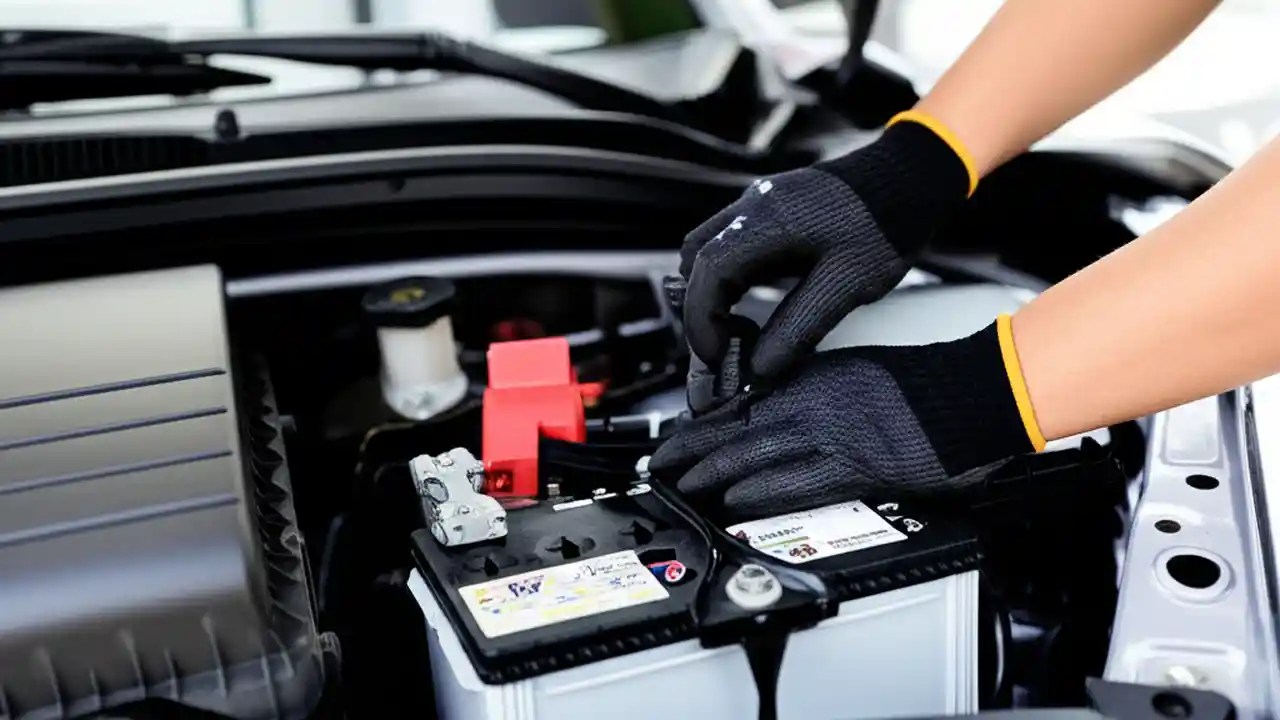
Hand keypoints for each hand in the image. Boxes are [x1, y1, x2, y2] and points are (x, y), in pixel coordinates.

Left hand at [650, 318, 1040, 520]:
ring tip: (679, 487)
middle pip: (736, 428)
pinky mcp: (856, 467)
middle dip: (691, 450)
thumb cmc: (922, 384)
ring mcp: (832, 434)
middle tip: (659, 467)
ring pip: (755, 454)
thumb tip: (774, 407)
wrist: (971, 394)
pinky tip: (733, 499)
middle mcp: (813, 402)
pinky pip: (798, 482)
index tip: (675, 437)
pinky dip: (762, 491)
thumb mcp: (852, 370)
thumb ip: (810, 387)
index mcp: (812, 377)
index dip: (701, 423)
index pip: (741, 401)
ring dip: (711, 473)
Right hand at [680, 118, 972, 379]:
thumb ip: (797, 329)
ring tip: (734, 329)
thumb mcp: (845, 287)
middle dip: (700, 306)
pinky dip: (729, 273)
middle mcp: (753, 204)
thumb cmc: (884, 228)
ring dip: (712, 289)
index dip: (702, 320)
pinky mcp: (773, 204)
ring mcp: (760, 200)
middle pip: (697, 257)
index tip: (715, 357)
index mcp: (766, 222)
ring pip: (710, 246)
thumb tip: (759, 369)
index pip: (708, 272)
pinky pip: (731, 239)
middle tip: (720, 348)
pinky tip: (751, 300)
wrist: (913, 176)